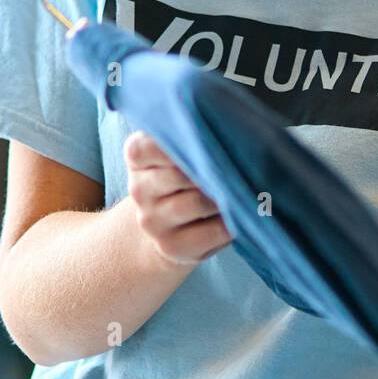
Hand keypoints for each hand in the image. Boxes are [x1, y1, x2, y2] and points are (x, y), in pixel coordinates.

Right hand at [124, 131, 231, 267]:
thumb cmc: (182, 175)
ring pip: (198, 202)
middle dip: (211, 169)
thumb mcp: (175, 150)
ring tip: (239, 188)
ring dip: (224, 196)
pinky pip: (214, 231)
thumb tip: (232, 132)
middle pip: (179, 174)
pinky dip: (233, 221)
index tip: (204, 140)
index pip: (147, 145)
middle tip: (234, 164)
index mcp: (138, 158)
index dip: (179, 141)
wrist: (166, 225)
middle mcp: (139, 190)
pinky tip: (239, 213)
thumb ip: (191, 136)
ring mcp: (153, 221)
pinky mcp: (173, 246)